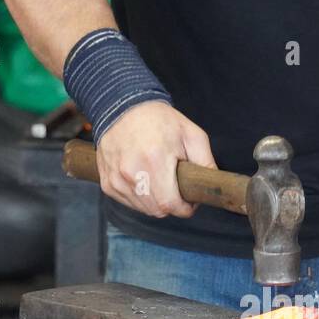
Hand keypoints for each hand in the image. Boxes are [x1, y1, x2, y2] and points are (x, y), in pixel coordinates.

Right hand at [96, 101, 215, 217]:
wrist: (123, 108)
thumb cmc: (160, 121)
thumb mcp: (191, 134)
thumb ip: (206, 162)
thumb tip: (211, 187)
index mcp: (154, 160)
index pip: (171, 205)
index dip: (185, 208)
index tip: (190, 201)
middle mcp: (131, 172)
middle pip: (158, 210)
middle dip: (172, 205)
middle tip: (176, 188)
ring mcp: (116, 179)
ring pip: (144, 209)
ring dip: (155, 201)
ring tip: (159, 179)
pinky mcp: (107, 183)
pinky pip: (129, 203)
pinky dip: (140, 197)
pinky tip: (143, 178)